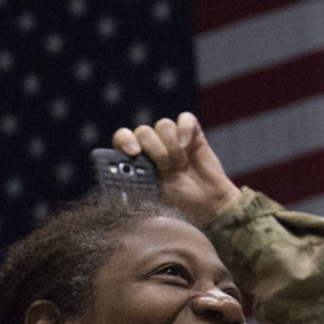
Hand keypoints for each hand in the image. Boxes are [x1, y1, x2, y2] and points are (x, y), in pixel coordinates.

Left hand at [111, 112, 237, 225]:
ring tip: (180, 165)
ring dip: (172, 147)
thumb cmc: (177, 202)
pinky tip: (188, 146)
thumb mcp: (150, 196)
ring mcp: (172, 137)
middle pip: (143, 131)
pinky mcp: (192, 133)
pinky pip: (185, 118)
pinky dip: (185, 130)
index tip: (134, 153)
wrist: (208, 204)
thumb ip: (133, 183)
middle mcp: (153, 145)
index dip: (125, 140)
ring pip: (164, 124)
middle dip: (155, 150)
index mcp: (138, 158)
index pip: (122, 138)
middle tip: (166, 168)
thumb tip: (115, 179)